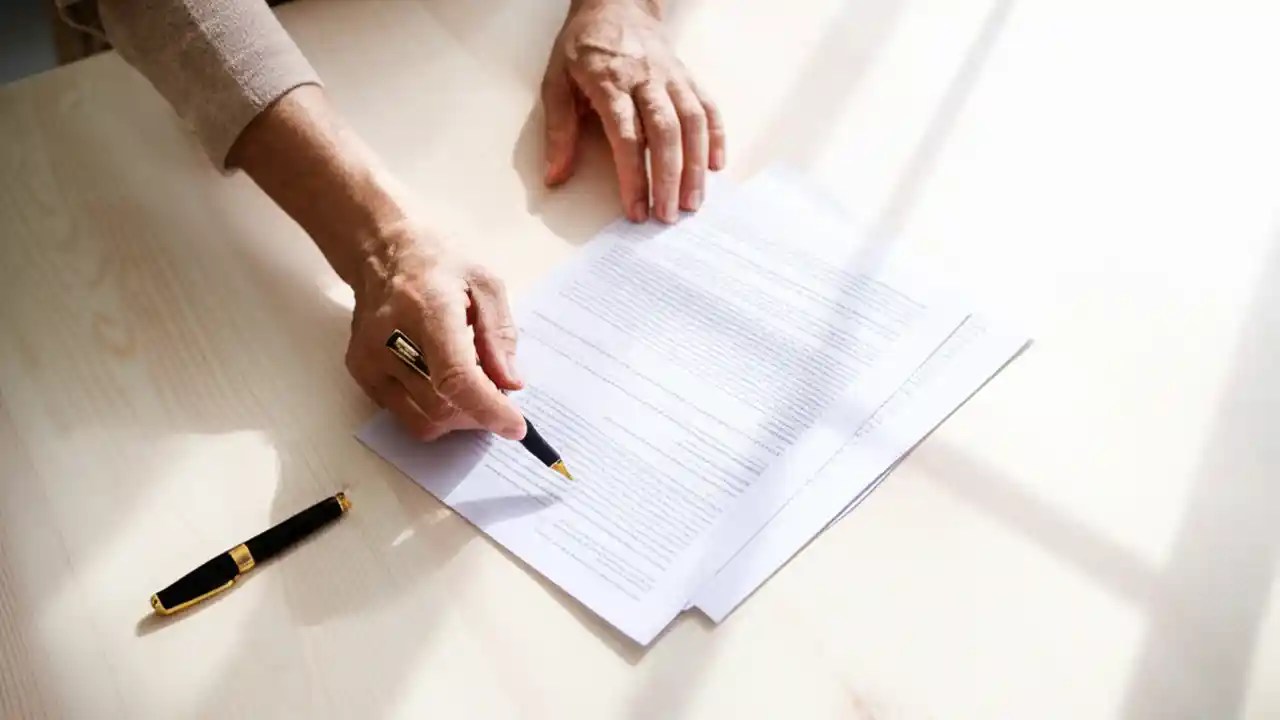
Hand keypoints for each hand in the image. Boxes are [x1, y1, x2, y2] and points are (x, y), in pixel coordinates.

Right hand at [344, 223, 526, 441]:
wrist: (382, 252)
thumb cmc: (440, 265)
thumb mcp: (485, 284)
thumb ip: (500, 335)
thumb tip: (510, 384)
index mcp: (429, 310)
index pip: (456, 377)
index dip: (488, 408)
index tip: (515, 426)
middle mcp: (391, 338)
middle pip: (442, 406)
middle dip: (480, 414)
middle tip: (498, 396)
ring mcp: (370, 359)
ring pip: (423, 420)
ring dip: (458, 418)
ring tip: (472, 390)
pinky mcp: (360, 372)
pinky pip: (403, 415)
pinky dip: (432, 412)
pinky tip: (442, 385)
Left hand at [541, 0, 725, 223]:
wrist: (615, 3)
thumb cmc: (583, 46)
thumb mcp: (556, 81)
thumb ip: (558, 130)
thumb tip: (556, 175)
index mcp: (610, 82)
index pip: (626, 136)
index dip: (633, 176)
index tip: (635, 209)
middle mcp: (646, 79)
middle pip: (665, 132)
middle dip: (669, 177)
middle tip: (668, 215)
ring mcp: (671, 77)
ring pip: (692, 122)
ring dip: (696, 165)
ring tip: (693, 202)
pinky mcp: (687, 76)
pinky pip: (707, 107)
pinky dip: (716, 137)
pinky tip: (716, 166)